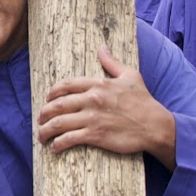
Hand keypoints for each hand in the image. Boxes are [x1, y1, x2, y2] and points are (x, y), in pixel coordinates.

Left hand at [37, 46, 176, 168]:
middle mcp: (92, 100)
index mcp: (98, 84)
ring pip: (59, 123)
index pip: (66, 85)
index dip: (52, 93)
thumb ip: (112, 62)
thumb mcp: (130, 75)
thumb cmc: (144, 101)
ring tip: (41, 136)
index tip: (47, 100)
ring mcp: (92, 118)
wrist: (154, 126)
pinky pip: (69, 139)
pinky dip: (58, 144)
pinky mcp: (95, 135)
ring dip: (45, 131)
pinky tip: (55, 148)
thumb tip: (101, 48)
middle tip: (40, 120)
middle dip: (44, 113)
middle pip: (57, 105)